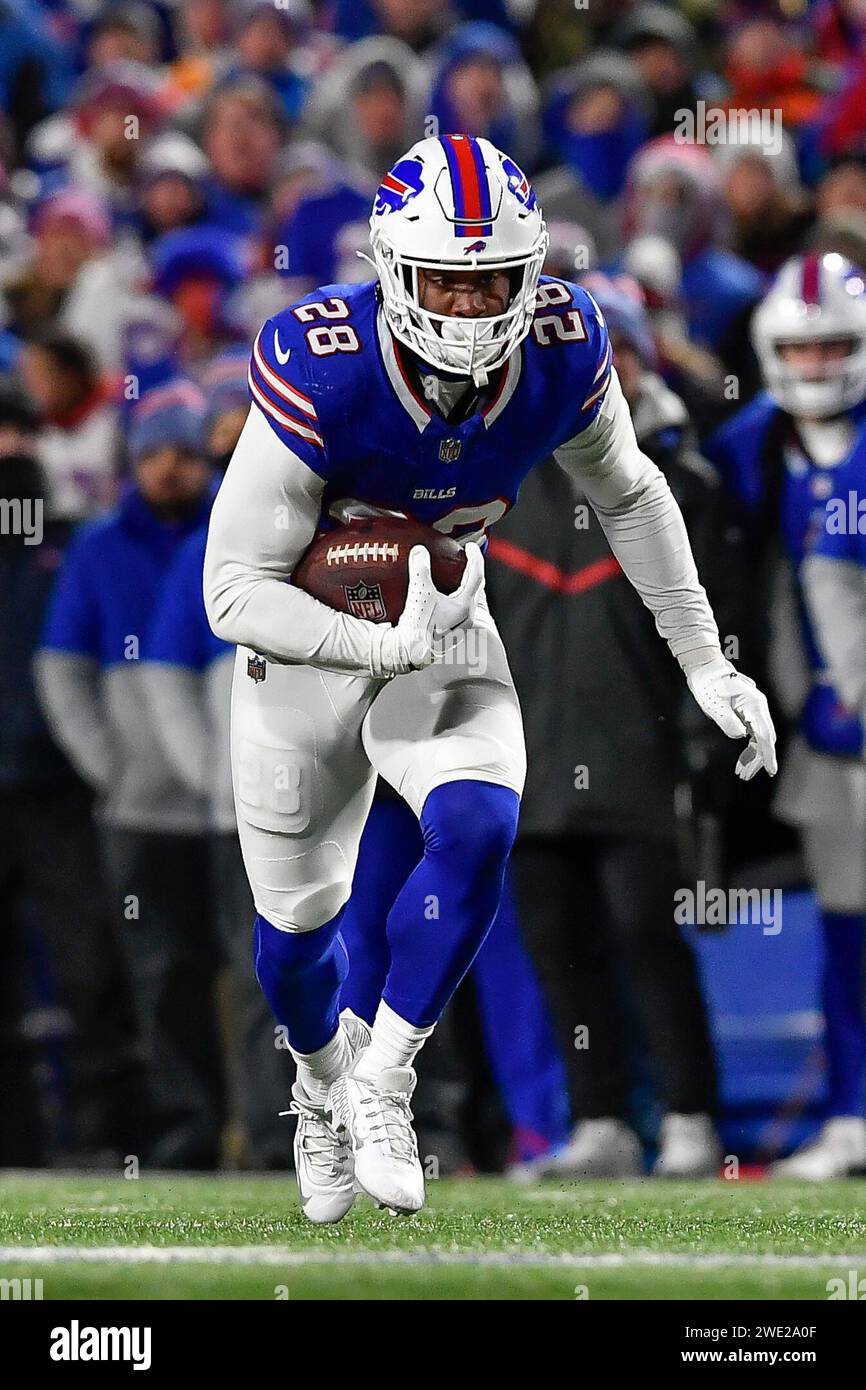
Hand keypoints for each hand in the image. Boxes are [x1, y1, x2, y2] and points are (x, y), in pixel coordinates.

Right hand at [373, 544, 482, 675]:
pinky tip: (438, 598)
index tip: (469, 547)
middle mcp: (465, 616)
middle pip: (474, 588)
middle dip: (471, 571)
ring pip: (465, 600)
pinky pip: (455, 610)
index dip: (475, 557)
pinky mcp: (447, 632)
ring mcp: (458, 626)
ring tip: (452, 577)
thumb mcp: (419, 593)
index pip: (476, 575)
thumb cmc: (419, 627)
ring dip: (461, 586)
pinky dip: (450, 598)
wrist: (409, 653)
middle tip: (465, 560)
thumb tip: (419, 551)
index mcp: (464, 604)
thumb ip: (420, 568)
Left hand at [686, 656, 777, 780]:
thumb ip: (729, 721)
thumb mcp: (715, 704)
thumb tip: (742, 734)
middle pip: (764, 738)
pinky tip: (742, 762)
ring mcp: (754, 710)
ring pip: (760, 739)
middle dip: (757, 759)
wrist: (705, 669)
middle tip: (744, 776)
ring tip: (741, 773)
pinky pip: (753, 735)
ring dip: (752, 757)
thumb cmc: (709, 683)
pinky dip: (749, 749)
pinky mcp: (748, 714)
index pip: (764, 733)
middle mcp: (758, 707)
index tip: (770, 770)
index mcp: (754, 703)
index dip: (767, 754)